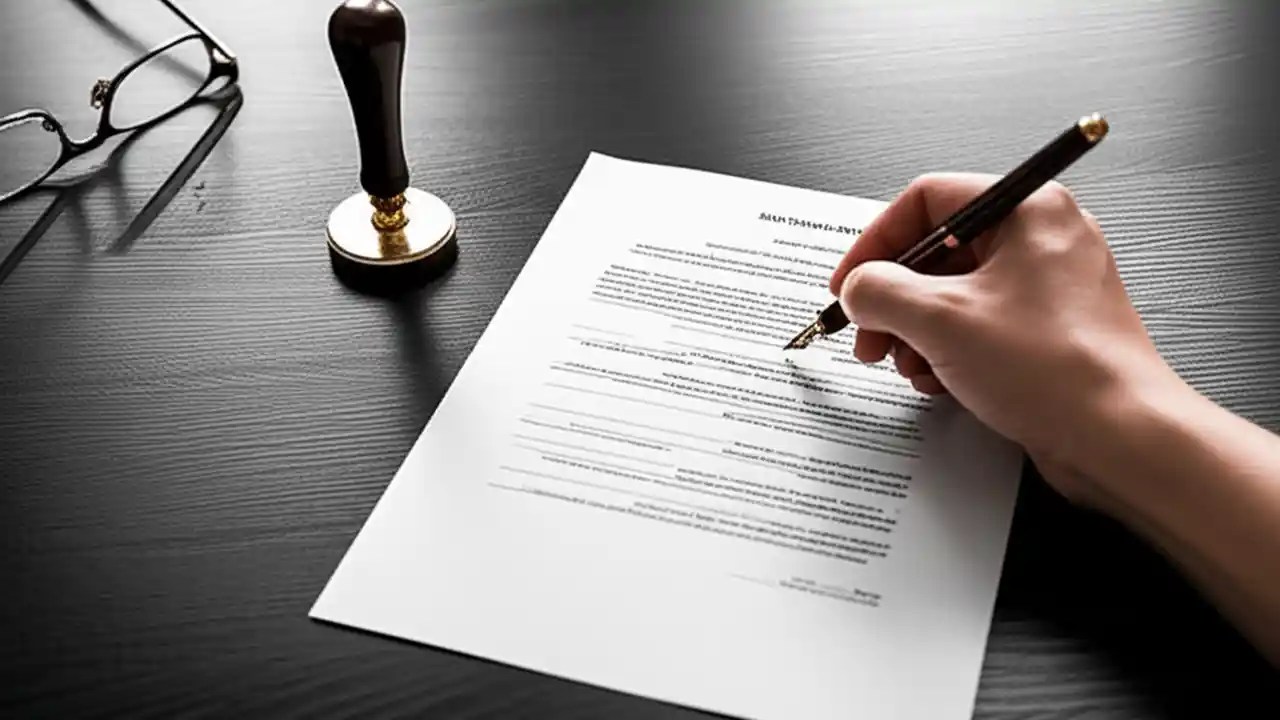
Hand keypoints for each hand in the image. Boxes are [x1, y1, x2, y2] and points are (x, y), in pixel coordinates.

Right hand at [830, 173, 1180, 505]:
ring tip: (907, 365)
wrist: (1120, 437)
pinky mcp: (1046, 330)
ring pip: (954, 294)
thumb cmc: (1055, 369)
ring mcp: (1047, 286)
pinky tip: (939, 381)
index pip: (927, 200)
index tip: (848, 283)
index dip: (876, 242)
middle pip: (938, 252)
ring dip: (916, 332)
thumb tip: (857, 288)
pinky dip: (947, 350)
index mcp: (1027, 209)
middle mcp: (1042, 238)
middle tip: (868, 334)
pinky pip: (978, 325)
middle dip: (894, 300)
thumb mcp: (940, 320)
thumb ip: (879, 292)